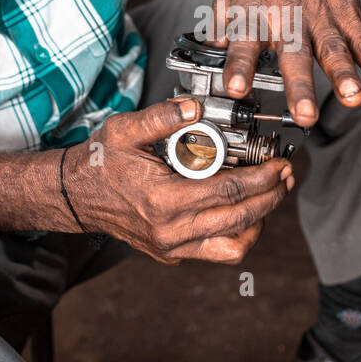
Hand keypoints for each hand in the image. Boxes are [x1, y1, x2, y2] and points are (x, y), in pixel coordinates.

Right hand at [63, 97, 293, 263]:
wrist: (75, 196)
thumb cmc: (99, 163)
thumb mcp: (125, 131)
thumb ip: (162, 117)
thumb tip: (196, 107)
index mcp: (162, 200)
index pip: (229, 191)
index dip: (262, 178)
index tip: (279, 165)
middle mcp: (170, 231)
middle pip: (240, 219)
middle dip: (272, 197)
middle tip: (286, 176)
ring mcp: (172, 247)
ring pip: (233, 246)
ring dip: (260, 220)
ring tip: (271, 195)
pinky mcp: (172, 254)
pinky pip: (217, 252)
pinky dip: (238, 235)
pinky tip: (244, 212)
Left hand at [209, 0, 360, 127]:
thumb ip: (217, 33)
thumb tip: (202, 64)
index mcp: (255, 15)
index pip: (243, 44)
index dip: (238, 66)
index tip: (236, 88)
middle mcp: (289, 19)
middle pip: (295, 55)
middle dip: (299, 86)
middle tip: (304, 113)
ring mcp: (322, 17)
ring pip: (334, 50)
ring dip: (344, 76)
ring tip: (352, 98)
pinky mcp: (347, 14)